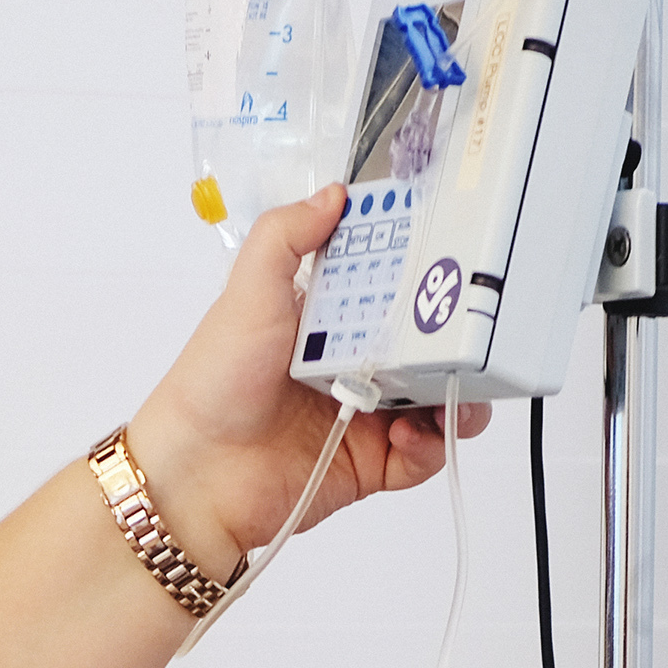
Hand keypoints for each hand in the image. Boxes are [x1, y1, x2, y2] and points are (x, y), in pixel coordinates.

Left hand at [126, 184, 495, 559]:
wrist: (198, 471)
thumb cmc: (213, 382)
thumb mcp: (248, 292)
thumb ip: (285, 237)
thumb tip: (333, 196)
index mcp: (328, 317)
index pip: (390, 285)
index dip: (421, 272)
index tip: (450, 257)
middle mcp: (351, 362)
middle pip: (426, 343)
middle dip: (454, 337)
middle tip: (469, 330)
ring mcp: (364, 413)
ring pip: (436, 399)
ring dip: (456, 394)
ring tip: (456, 388)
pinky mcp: (370, 464)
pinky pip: (422, 454)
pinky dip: (430, 445)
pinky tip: (413, 432)